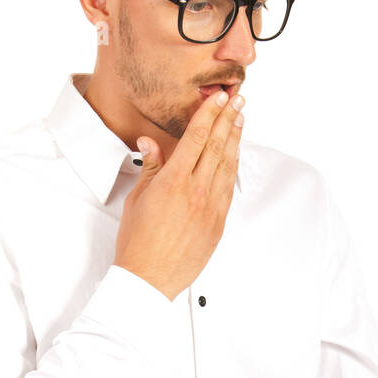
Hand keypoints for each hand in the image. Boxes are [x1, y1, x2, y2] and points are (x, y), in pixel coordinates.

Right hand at [113, 87, 244, 301]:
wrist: (149, 279)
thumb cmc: (137, 242)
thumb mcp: (138, 199)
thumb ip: (150, 167)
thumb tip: (151, 143)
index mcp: (173, 182)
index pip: (196, 137)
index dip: (210, 114)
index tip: (219, 98)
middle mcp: (196, 192)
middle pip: (217, 146)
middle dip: (228, 119)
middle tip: (238, 100)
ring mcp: (211, 208)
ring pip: (227, 166)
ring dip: (235, 140)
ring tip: (240, 120)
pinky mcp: (218, 224)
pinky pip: (229, 189)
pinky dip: (233, 168)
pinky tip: (234, 156)